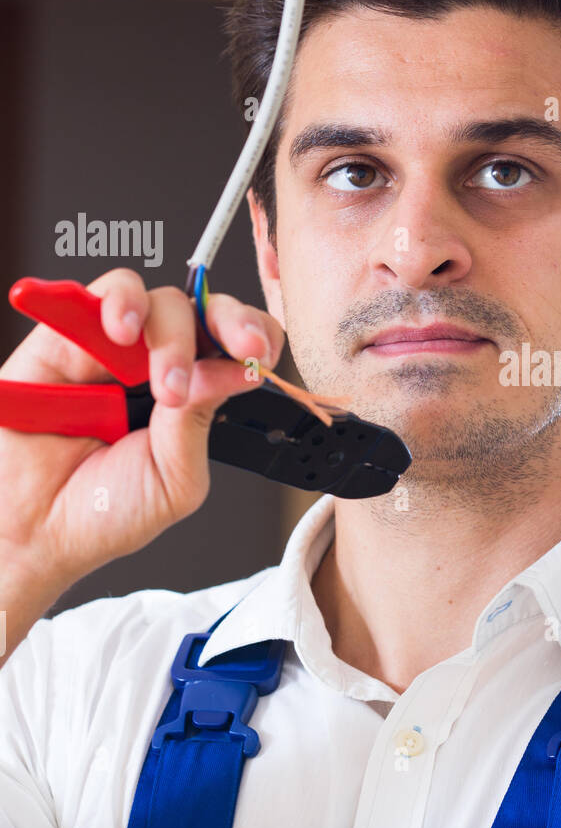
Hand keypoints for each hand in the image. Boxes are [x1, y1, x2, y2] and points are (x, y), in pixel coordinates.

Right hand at [0, 268, 284, 616]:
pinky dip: (117, 300)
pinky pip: (94, 295)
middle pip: (205, 313)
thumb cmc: (101, 512)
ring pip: (158, 301)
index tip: (262, 353)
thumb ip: (202, 421)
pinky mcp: (64, 337)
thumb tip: (237, 369)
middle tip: (239, 349)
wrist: (31, 532)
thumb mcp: (174, 479)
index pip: (237, 348)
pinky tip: (121, 331)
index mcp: (194, 396)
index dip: (256, 338)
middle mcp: (157, 365)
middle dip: (230, 323)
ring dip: (173, 331)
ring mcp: (112, 349)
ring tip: (164, 384)